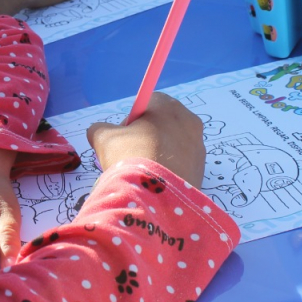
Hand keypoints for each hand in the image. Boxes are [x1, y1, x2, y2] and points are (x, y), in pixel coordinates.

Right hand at [86, 92, 205, 187]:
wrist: (154, 197)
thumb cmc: (131, 156)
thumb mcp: (104, 138)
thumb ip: (100, 128)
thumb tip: (100, 132)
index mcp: (168, 106)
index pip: (147, 104)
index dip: (131, 120)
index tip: (122, 137)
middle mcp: (189, 122)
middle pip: (162, 123)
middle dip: (146, 136)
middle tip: (130, 154)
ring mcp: (199, 147)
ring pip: (172, 145)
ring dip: (157, 153)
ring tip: (142, 172)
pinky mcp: (202, 170)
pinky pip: (180, 164)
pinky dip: (168, 169)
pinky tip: (154, 182)